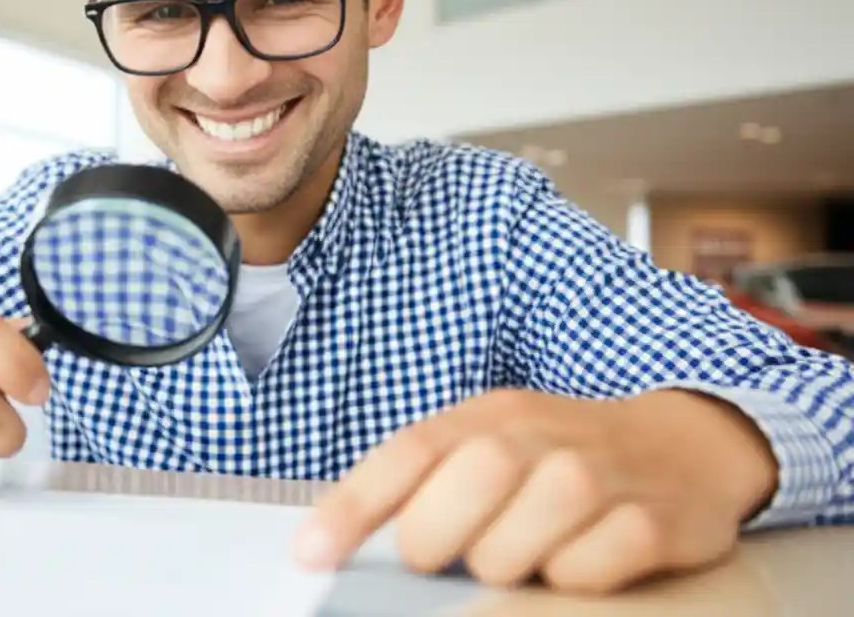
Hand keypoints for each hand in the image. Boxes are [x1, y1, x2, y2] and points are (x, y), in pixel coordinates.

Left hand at [294, 389, 777, 593]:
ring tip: (520, 559)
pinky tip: (578, 562)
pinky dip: (574, 578)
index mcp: (489, 416)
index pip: (409, 452)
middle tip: (445, 559)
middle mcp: (543, 436)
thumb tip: (339, 540)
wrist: (683, 445)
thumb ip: (429, 483)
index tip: (312, 555)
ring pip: (526, 537)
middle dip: (438, 540)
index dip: (354, 506)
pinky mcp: (653, 520)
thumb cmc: (560, 458)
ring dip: (509, 564)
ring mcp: (601, 474)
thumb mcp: (492, 447)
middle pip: (467, 484)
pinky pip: (592, 567)